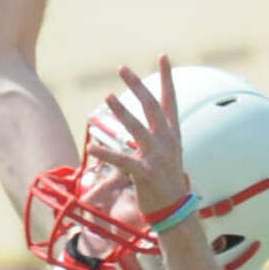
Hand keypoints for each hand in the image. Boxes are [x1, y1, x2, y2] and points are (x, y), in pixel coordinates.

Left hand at [90, 57, 191, 217]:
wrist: (175, 212)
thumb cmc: (167, 183)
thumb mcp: (167, 156)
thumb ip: (157, 137)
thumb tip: (146, 123)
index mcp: (173, 136)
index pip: (170, 100)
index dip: (167, 78)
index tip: (163, 56)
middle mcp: (167, 142)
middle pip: (153, 107)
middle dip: (138, 86)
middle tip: (123, 68)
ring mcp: (157, 158)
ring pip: (138, 129)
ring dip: (122, 111)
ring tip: (108, 96)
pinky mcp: (145, 174)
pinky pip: (122, 161)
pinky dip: (106, 153)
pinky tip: (93, 146)